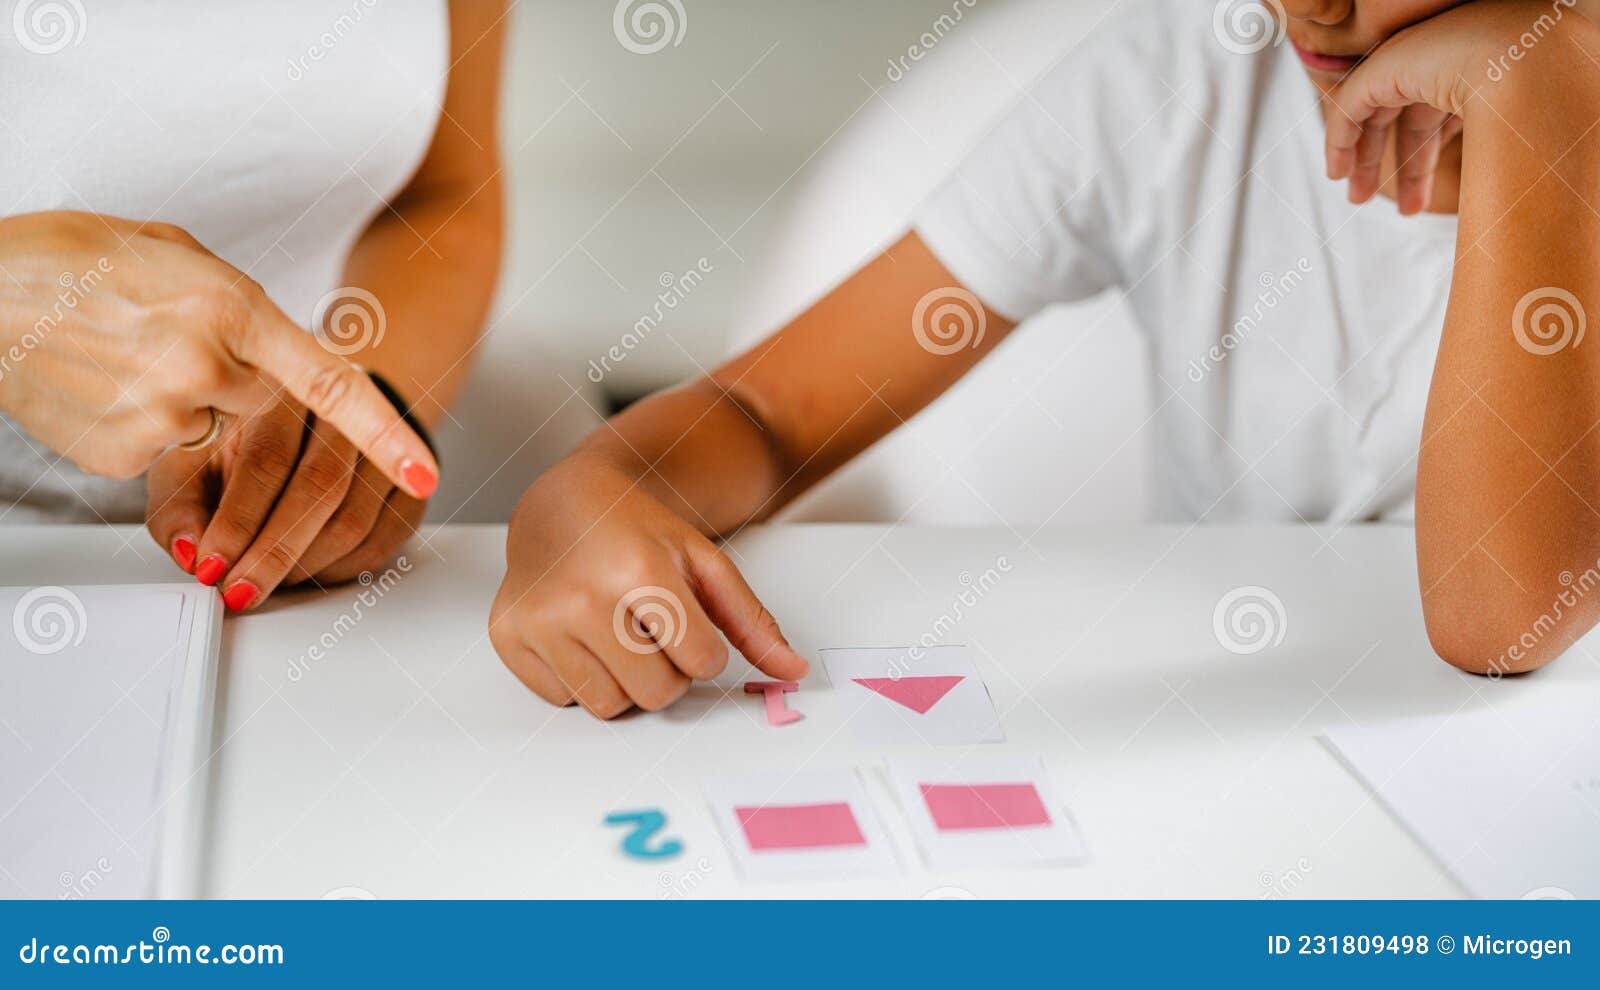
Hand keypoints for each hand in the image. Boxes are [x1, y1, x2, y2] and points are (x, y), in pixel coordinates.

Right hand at [0, 211, 437, 494]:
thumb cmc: (70, 261)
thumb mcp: (174, 254)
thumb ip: (238, 302)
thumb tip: (271, 342)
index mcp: (231, 308)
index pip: (331, 384)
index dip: (385, 433)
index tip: (427, 468)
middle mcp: (206, 367)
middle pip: (265, 406)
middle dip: (236, 384)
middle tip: (171, 344)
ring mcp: (164, 417)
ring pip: (211, 431)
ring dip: (184, 403)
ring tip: (123, 358)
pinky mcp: (126, 455)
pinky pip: (163, 451)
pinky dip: (143, 426)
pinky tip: (101, 386)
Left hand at [145, 394, 425, 608]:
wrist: (316, 422)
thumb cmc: (244, 443)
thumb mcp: (193, 461)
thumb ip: (180, 506)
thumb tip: (190, 551)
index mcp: (281, 390)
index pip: (267, 459)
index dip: (238, 521)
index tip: (212, 566)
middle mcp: (341, 414)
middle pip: (319, 488)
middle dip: (274, 552)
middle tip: (241, 590)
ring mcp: (384, 452)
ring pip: (353, 520)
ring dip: (304, 565)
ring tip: (267, 580)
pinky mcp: (408, 490)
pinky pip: (381, 541)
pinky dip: (338, 570)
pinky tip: (307, 570)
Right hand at [489, 453, 808, 718]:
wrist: (566, 504)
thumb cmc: (639, 532)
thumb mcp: (705, 563)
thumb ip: (752, 621)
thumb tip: (793, 672)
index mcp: (640, 573)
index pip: (701, 663)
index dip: (703, 648)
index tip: (685, 620)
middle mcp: (582, 599)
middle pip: (656, 695)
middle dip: (666, 670)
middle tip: (650, 628)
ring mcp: (539, 620)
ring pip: (608, 706)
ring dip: (624, 680)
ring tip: (616, 632)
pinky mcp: (508, 637)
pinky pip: (564, 699)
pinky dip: (580, 677)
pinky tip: (580, 633)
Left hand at [1319, 2, 1531, 211]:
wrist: (1524, 60)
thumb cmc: (1533, 101)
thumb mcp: (1504, 136)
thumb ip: (1486, 156)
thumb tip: (1493, 202)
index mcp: (1470, 73)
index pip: (1436, 118)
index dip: (1424, 161)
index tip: (1417, 200)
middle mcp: (1439, 62)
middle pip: (1407, 119)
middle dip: (1400, 166)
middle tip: (1396, 206)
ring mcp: (1412, 59)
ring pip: (1374, 115)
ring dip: (1364, 159)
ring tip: (1358, 199)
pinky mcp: (1383, 65)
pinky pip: (1349, 106)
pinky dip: (1339, 140)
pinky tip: (1337, 172)